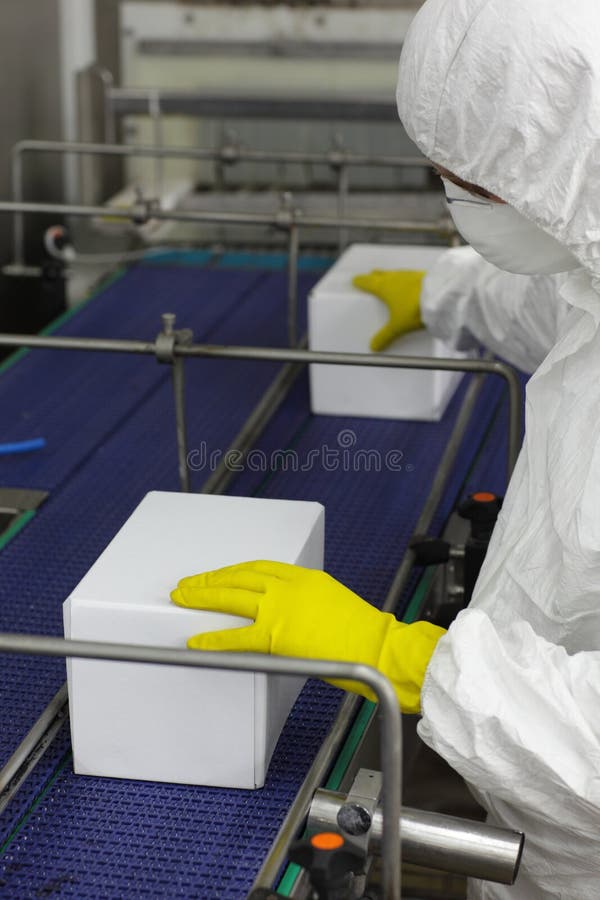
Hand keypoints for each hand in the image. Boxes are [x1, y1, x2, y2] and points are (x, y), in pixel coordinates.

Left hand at [171, 560, 444, 712]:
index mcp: (305, 578)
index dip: (235, 570)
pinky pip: (237, 637)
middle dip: (211, 579)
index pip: (260, 567)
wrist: (378, 647)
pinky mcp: (277, 634)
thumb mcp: (335, 605)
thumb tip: (294, 620)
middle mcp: (289, 587)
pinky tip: (197, 640)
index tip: (219, 574)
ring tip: (183, 598)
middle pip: (240, 576)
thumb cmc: (366, 634)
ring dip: (203, 595)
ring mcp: (281, 608)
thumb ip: (310, 607)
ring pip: (232, 596)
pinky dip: (214, 638)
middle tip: (189, 583)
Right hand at [352, 269, 424, 350]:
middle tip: (371, 275)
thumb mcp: (398, 326)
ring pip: (396, 273)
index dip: (361, 282)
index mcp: (384, 288)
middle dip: (375, 276)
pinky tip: (410, 282)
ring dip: (391, 275)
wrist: (439, 297)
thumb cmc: (414, 308)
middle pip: (382, 275)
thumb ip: (385, 336)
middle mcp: (396, 278)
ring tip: (389, 277)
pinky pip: (410, 275)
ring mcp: (410, 275)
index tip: (356, 280)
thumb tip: (374, 346)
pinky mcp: (423, 276)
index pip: (369, 283)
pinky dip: (406, 278)